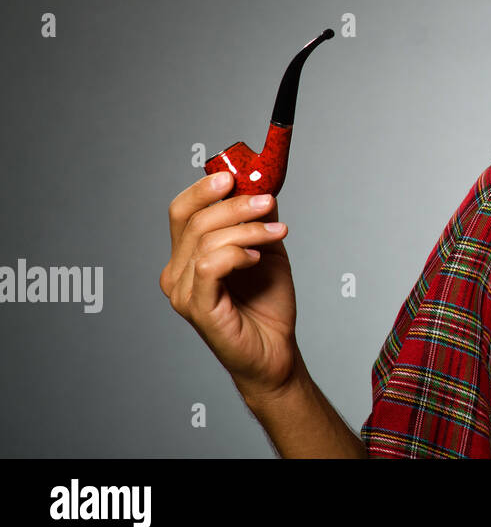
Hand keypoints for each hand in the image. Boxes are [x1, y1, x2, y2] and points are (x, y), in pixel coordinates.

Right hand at [161, 171, 299, 401]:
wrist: (276, 349)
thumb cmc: (267, 303)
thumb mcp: (266, 248)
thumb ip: (257, 218)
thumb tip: (260, 183)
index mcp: (186, 255)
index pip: (181, 211)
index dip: (203, 189)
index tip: (233, 177)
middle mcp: (176, 272)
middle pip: (195, 220)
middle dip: (236, 204)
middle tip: (269, 202)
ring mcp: (182, 292)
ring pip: (207, 240)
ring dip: (249, 229)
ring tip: (278, 232)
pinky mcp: (197, 308)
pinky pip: (210, 265)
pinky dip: (237, 253)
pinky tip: (258, 258)